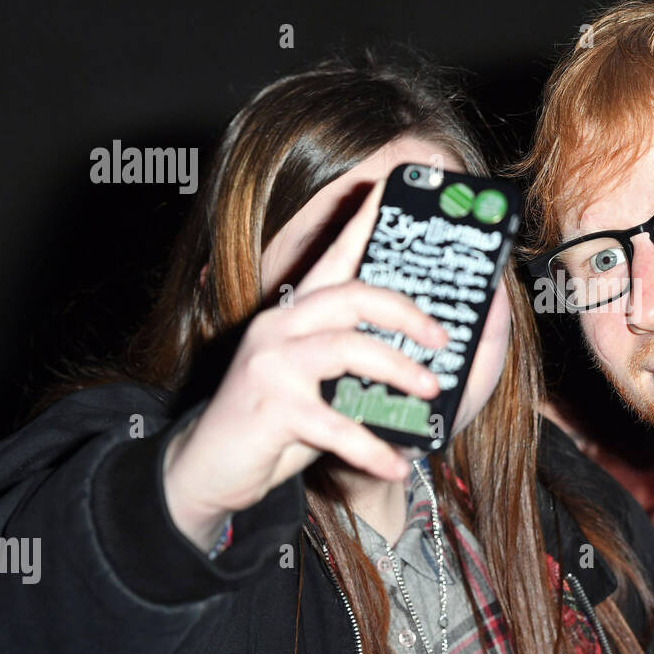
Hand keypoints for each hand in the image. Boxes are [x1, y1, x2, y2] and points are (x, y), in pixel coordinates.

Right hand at [162, 181, 448, 549]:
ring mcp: (272, 363)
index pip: (339, 252)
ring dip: (397, 368)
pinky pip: (335, 422)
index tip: (401, 182)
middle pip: (353, 294)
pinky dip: (373, 445)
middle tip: (441, 337)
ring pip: (347, 347)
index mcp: (301, 311)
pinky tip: (397, 461)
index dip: (369, 217)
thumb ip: (375, 361)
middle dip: (406, 311)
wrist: (211, 470)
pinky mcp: (270, 407)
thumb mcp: (330, 385)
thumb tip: (438, 345)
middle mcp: (283, 325)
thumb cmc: (283, 424)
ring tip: (429, 390)